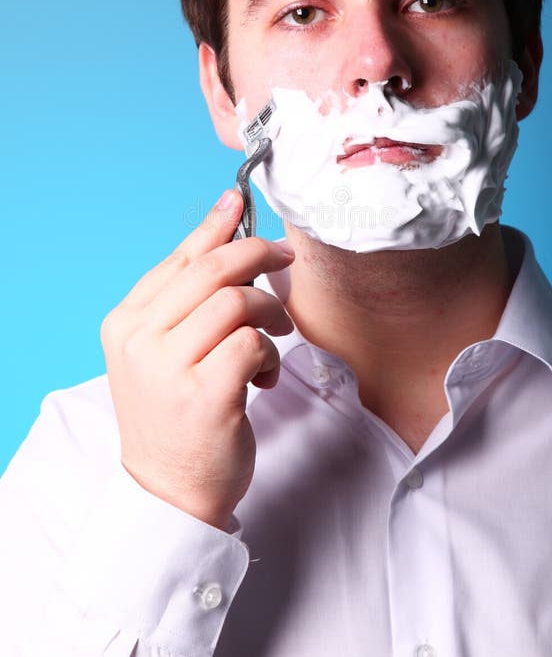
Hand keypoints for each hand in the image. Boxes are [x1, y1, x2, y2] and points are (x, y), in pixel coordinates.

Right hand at [100, 190, 294, 530]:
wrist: (168, 493)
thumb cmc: (175, 417)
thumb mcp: (164, 354)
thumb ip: (188, 304)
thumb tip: (229, 241)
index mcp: (125, 322)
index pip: (178, 258)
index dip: (215, 226)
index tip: (239, 200)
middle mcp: (139, 339)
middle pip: (212, 270)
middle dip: (257, 255)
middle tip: (285, 258)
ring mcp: (168, 368)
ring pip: (236, 302)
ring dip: (269, 313)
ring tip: (275, 336)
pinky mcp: (204, 395)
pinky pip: (252, 343)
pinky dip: (269, 354)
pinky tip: (263, 377)